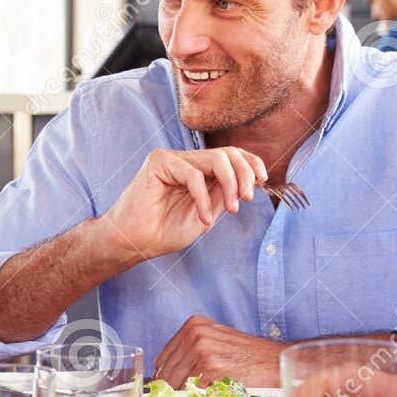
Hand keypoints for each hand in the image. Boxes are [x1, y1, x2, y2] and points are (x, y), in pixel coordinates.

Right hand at [97, 147, 265, 261]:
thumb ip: (224, 196)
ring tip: (232, 208)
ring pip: (215, 159)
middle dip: (245, 173)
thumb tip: (251, 183)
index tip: (263, 182)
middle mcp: (186, 160)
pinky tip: (204, 217)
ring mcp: (172, 158)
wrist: (133, 243)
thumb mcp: (206, 214)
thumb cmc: (163, 232)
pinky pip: (193, 174)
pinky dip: (203, 197)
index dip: (251, 163)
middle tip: (247, 198)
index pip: (230, 156)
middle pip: (227, 153)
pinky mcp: (159, 162)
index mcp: (198, 170)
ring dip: (230, 183)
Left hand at [153, 315, 284, 386]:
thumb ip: (190, 352)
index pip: (162, 359)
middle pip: (166, 372)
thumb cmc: (247, 357)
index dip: (164, 378)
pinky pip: (191, 390)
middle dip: (170, 391)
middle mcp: (195, 333)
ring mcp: (203, 349)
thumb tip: (164, 376)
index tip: (167, 392)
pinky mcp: (212, 367)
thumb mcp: (216, 342)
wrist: (274, 363)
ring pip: (176, 383)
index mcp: (193, 325)